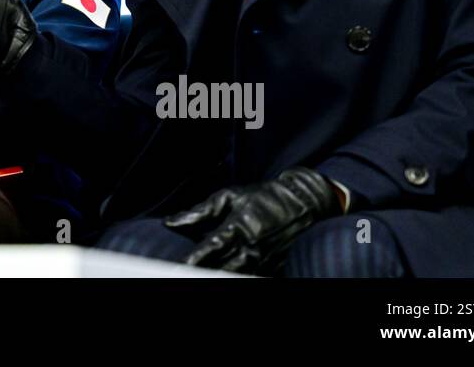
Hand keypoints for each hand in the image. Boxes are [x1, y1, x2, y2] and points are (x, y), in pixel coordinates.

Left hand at [164, 167, 340, 273]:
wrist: (304, 203)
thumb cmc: (263, 197)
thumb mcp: (230, 197)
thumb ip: (199, 211)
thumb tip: (170, 223)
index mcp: (238, 226)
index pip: (211, 247)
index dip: (194, 258)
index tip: (179, 264)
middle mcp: (251, 247)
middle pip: (221, 267)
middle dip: (202, 270)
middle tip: (181, 272)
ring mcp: (264, 260)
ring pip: (235, 274)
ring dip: (217, 274)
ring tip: (198, 274)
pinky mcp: (273, 268)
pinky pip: (252, 277)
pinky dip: (236, 275)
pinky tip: (222, 273)